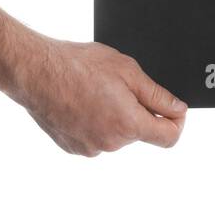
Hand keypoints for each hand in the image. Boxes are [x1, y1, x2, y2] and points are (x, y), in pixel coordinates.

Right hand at [11, 38, 186, 155]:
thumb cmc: (79, 66)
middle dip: (139, 111)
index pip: (169, 137)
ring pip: (117, 134)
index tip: (173, 108)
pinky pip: (96, 136)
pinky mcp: (72, 147)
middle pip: (141, 132)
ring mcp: (89, 148)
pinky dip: (97, 122)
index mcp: (128, 125)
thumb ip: (158, 96)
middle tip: (121, 86)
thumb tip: (178, 110)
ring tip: (97, 91)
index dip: (176, 121)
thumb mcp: (129, 71)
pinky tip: (82, 101)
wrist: (35, 72)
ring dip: (116, 116)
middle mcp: (111, 143)